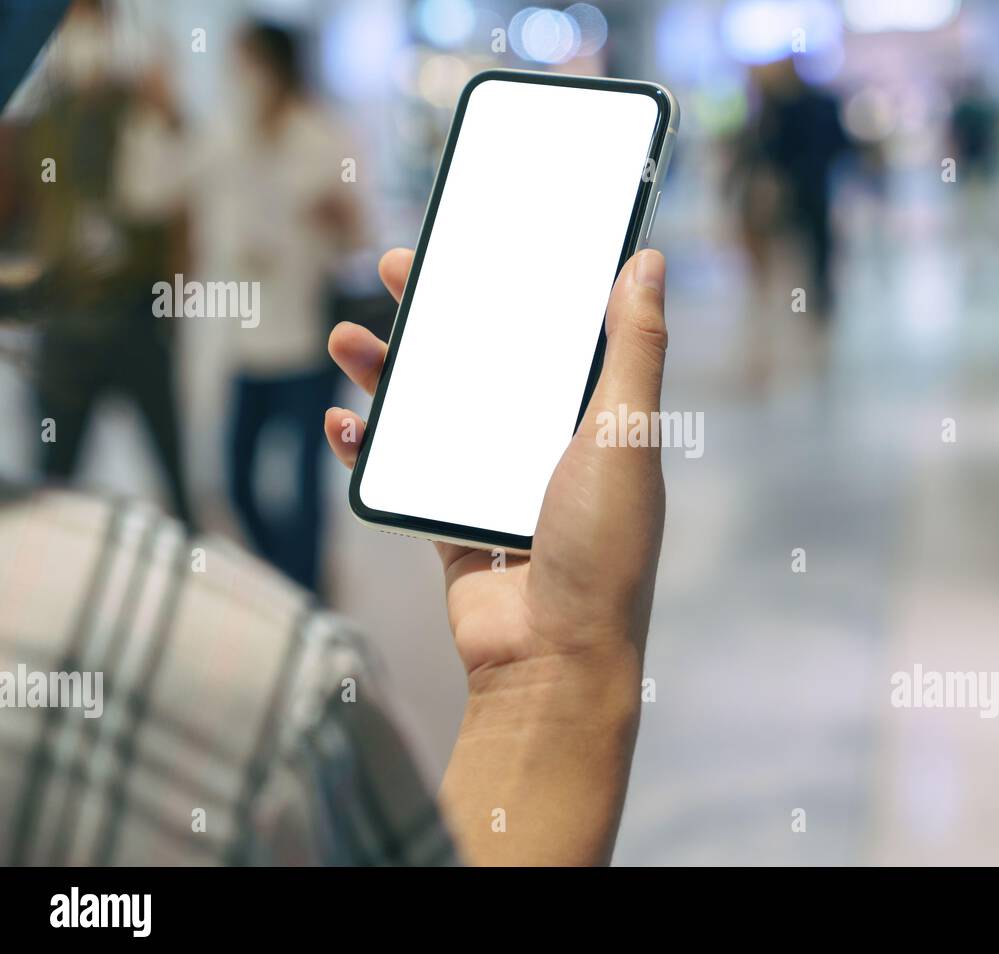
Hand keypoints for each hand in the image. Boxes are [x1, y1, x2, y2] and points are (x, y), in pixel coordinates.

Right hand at [326, 248, 667, 863]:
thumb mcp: (624, 433)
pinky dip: (374, 449)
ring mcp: (497, 488)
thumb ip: (635, 346)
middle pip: (485, 366)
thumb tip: (648, 260)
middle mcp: (547, 448)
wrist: (553, 661)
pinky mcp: (456, 528)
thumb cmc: (601, 547)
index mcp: (595, 420)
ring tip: (348, 340)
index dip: (518, 286)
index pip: (553, 335)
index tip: (480, 242)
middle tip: (399, 270)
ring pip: (437, 414)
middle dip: (440, 317)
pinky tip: (345, 423)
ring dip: (391, 375)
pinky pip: (406, 475)